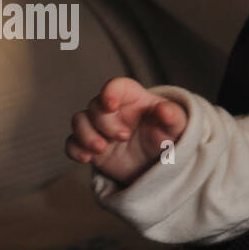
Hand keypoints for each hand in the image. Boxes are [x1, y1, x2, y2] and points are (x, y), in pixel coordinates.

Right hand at [65, 77, 187, 186]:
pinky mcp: (90, 145)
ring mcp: (99, 127)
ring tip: (101, 149)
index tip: (111, 105)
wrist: (157, 163)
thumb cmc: (166, 137)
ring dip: (85, 134)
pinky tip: (86, 158)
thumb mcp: (176, 127)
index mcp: (132, 98)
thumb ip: (173, 117)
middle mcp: (112, 110)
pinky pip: (72, 143)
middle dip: (105, 122)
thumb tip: (165, 110)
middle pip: (95, 106)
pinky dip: (75, 149)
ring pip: (79, 121)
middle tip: (123, 137)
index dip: (110, 92)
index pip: (115, 86)